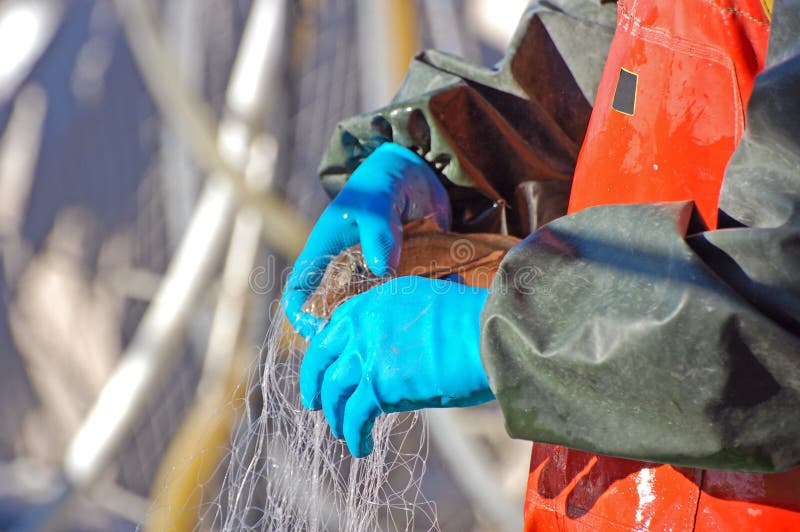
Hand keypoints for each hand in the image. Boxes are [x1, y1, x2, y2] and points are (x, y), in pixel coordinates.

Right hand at [282, 143, 450, 337]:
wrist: (421, 176)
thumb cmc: (384, 182)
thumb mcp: (377, 199)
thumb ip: (377, 230)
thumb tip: (383, 270)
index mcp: (325, 254)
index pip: (299, 293)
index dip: (303, 316)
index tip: (322, 333)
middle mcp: (348, 273)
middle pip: (337, 314)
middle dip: (351, 330)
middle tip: (376, 336)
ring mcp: (376, 280)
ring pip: (373, 314)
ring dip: (390, 320)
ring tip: (412, 318)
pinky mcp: (405, 280)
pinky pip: (409, 301)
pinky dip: (424, 302)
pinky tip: (442, 294)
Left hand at [300, 276, 493, 456]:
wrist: (489, 334)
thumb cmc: (475, 321)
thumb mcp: (429, 303)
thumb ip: (405, 319)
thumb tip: (403, 342)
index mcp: (376, 300)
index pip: (336, 325)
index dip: (327, 351)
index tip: (326, 368)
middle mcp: (363, 324)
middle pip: (321, 358)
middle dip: (314, 383)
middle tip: (315, 403)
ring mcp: (367, 355)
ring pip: (334, 391)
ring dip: (336, 415)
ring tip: (343, 431)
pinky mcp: (378, 387)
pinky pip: (355, 417)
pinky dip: (355, 435)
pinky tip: (362, 447)